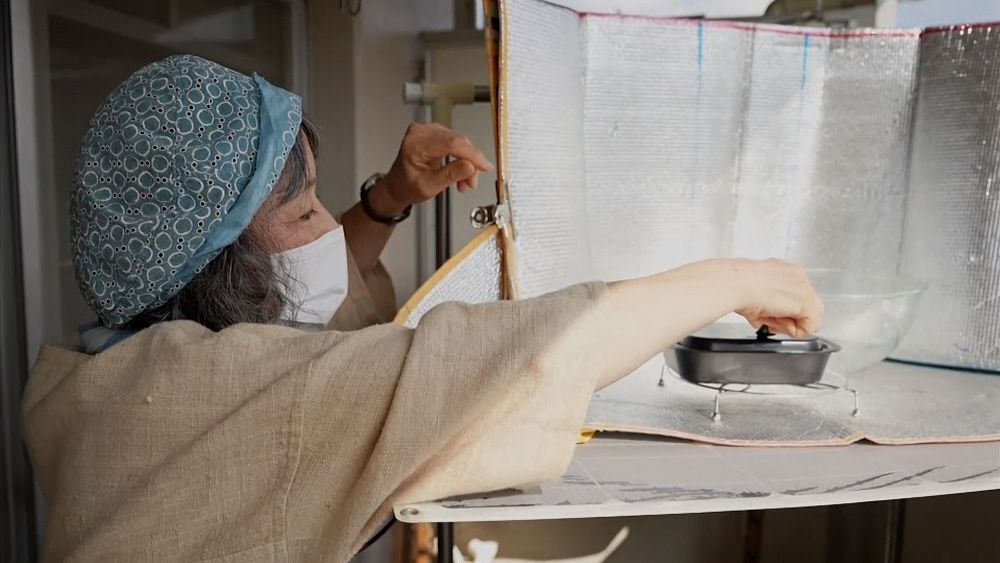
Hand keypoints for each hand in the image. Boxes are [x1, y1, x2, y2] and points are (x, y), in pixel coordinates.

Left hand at [374, 123, 493, 215]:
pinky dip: (462, 156)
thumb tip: (470, 167)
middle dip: (470, 162)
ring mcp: (427, 130)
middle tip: (472, 181)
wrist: (398, 185)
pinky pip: (455, 141)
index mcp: (415, 145)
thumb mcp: (429, 187)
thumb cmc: (407, 186)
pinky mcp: (434, 132)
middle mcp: (420, 133)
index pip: (452, 143)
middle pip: (457, 141)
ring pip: (459, 142)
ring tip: (464, 181)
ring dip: (467, 162)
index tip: (484, 166)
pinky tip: (461, 170)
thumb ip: (450, 175)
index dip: (472, 155)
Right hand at [724, 258, 823, 337]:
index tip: (773, 315)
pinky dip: (798, 331)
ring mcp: (804, 287)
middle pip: (809, 305)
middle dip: (794, 319)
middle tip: (775, 321)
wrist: (735, 284)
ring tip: (774, 320)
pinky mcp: (806, 301)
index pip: (797, 297)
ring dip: (796, 325)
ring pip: (813, 315)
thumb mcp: (759, 299)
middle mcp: (797, 276)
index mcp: (784, 271)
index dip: (787, 312)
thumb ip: (776, 312)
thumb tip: (787, 325)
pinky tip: (780, 323)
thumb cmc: (737, 287)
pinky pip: (811, 325)